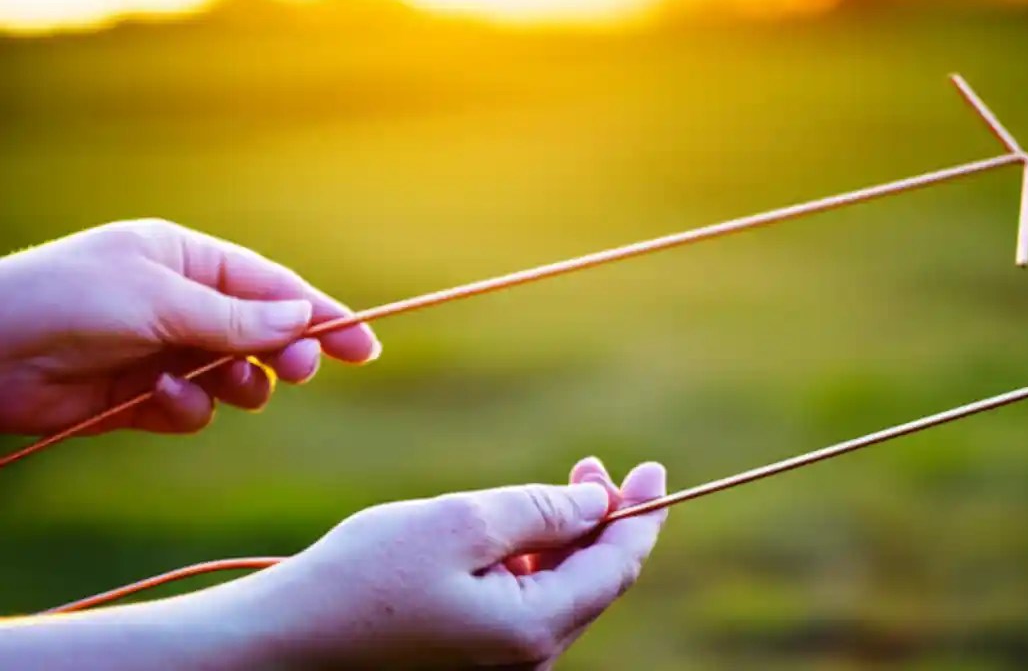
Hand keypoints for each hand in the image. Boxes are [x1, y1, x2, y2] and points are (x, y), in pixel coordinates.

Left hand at [0, 219, 378, 435]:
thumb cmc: (66, 300)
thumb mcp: (158, 298)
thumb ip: (234, 316)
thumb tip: (304, 318)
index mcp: (186, 260)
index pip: (271, 287)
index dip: (321, 315)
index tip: (363, 346)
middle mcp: (180, 302)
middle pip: (260, 332)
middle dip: (282, 353)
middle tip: (298, 371)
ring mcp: (161, 350)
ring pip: (232, 377)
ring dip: (235, 385)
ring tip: (228, 388)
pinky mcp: (138, 397)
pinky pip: (191, 408)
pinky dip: (184, 407)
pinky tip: (154, 397)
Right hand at [255, 457, 666, 669]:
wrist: (281, 642)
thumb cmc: (362, 579)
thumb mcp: (460, 524)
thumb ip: (540, 511)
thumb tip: (598, 504)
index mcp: (533, 631)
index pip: (617, 568)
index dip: (642, 515)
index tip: (655, 470)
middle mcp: (526, 659)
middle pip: (592, 582)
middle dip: (604, 520)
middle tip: (595, 466)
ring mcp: (497, 663)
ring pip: (558, 592)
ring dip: (566, 537)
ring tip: (562, 487)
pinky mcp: (468, 658)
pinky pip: (523, 605)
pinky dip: (532, 562)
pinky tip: (514, 529)